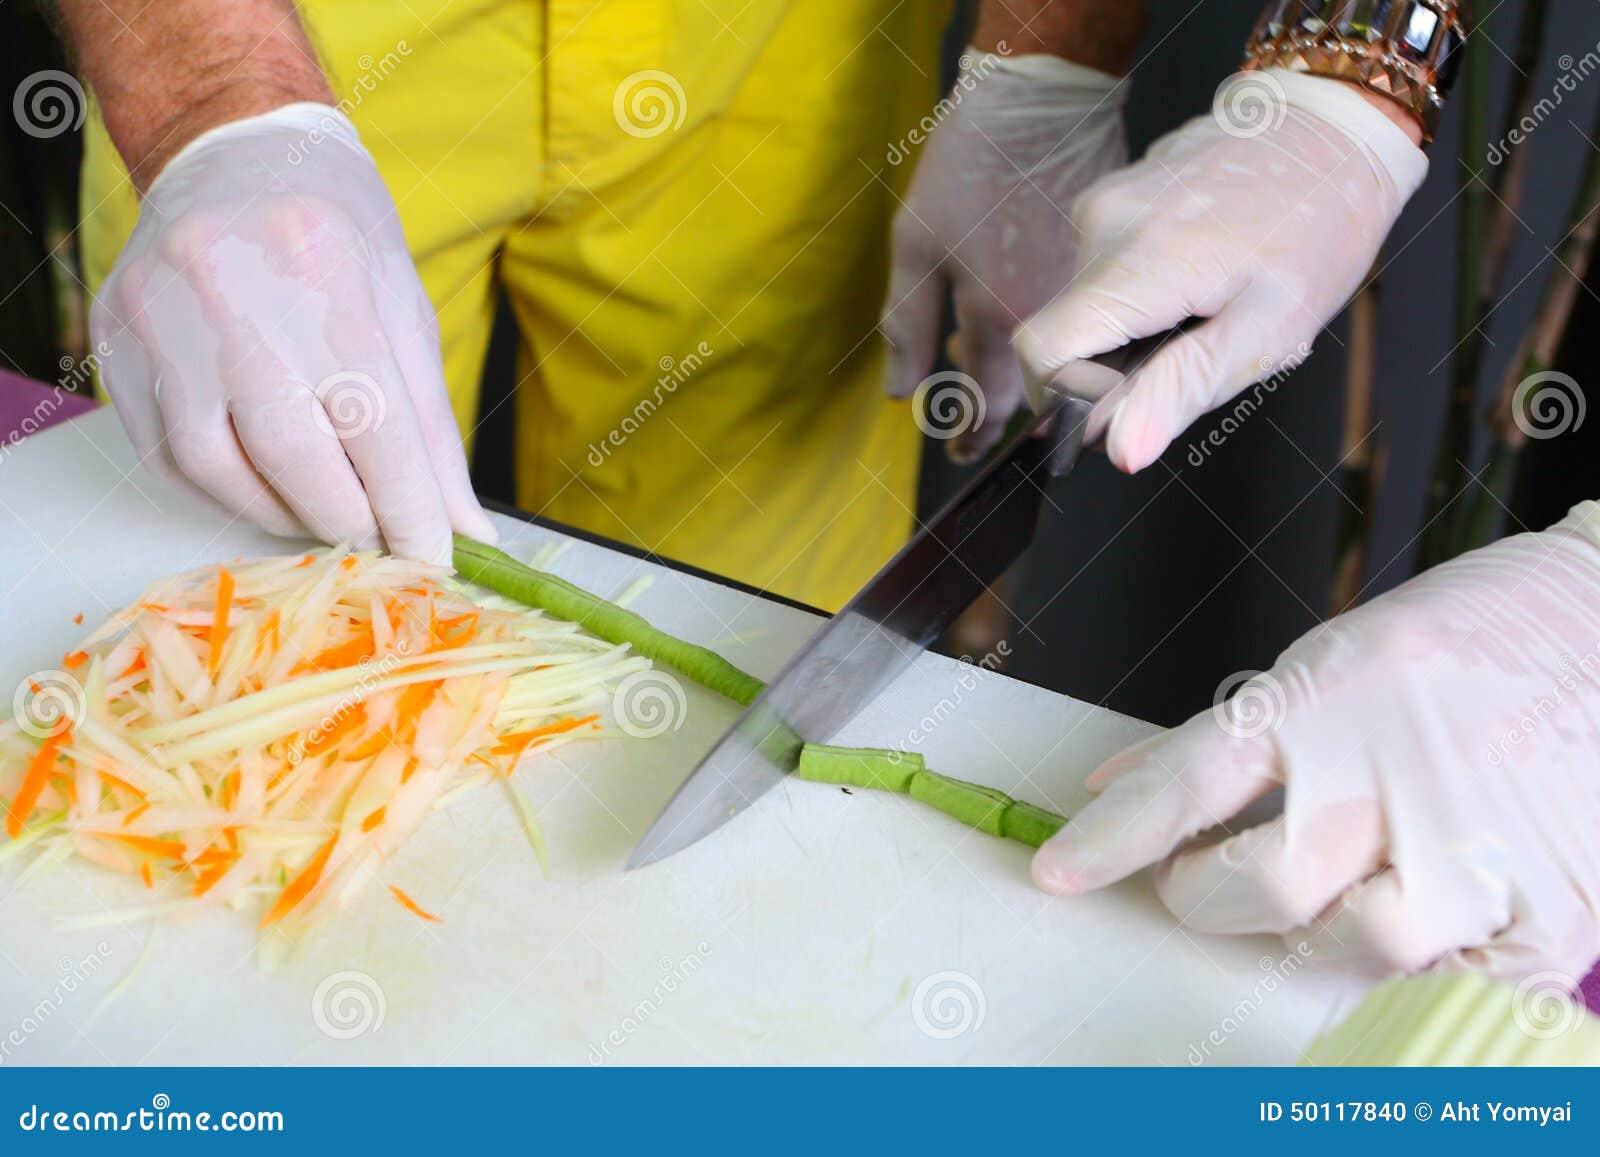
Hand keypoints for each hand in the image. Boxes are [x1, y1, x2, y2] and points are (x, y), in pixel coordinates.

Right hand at [91, 103, 495, 563]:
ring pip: (218, 468)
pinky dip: (225, 490)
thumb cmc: (337, 236)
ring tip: (324, 511)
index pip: (374, 424)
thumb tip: (464, 529)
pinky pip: (166, 454)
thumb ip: (431, 427)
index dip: (408, 508)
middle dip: (349, 519)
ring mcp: (159, 313)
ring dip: (282, 514)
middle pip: (294, 455)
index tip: (434, 559)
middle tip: (380, 539)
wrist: (236, 153)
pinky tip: (264, 483)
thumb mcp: (404, 312)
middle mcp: (230, 288)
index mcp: (324, 270)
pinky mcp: (114, 339)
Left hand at [882, 51, 1126, 461]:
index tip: (958, 451)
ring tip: (988, 368)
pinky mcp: (1112, 274)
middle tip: (966, 420)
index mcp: (997, 316)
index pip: (986, 408)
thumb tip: (903, 393)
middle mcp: (1052, 320)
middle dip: (993, 415)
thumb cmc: (970, 164)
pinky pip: (1089, 334)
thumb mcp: (915, 244)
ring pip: (1060, 371)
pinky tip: (1028, 329)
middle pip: (1028, 401)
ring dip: (1023, 383)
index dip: (969, 437)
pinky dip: (1056, 345)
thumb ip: (906, 327)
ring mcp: (1088, 300)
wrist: (1042, 103)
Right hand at [1013, 70, 1427, 473]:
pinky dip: (1137, 288)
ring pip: (1083, 302)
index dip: (1073, 394)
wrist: (1334, 126)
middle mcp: (1103, 223)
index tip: (1141, 394)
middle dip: (1113, 363)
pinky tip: (1197, 269)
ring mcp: (1103, 199)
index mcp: (1139, 261)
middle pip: (1063, 332)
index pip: (1040, 353)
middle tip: (1195, 345)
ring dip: (1129, 325)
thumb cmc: (1317, 225)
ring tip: (1204, 302)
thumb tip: (1121, 450)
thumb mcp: (1271, 329)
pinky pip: (1101, 265)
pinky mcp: (1112, 191)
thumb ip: (1185, 388)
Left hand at [1034, 502, 1599, 984]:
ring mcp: (1484, 840)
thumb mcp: (1332, 654)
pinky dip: (1424, 969)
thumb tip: (1113, 786)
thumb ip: (1224, 735)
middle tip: (1204, 880)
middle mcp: (1401, 769)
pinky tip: (1420, 924)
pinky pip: (1462, 980)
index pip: (1189, 780)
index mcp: (1333, 693)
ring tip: (1327, 888)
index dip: (1114, 838)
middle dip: (1208, 894)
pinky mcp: (1556, 898)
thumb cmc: (1467, 635)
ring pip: (1361, 938)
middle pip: (1266, 883)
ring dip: (1318, 928)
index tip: (1058, 873)